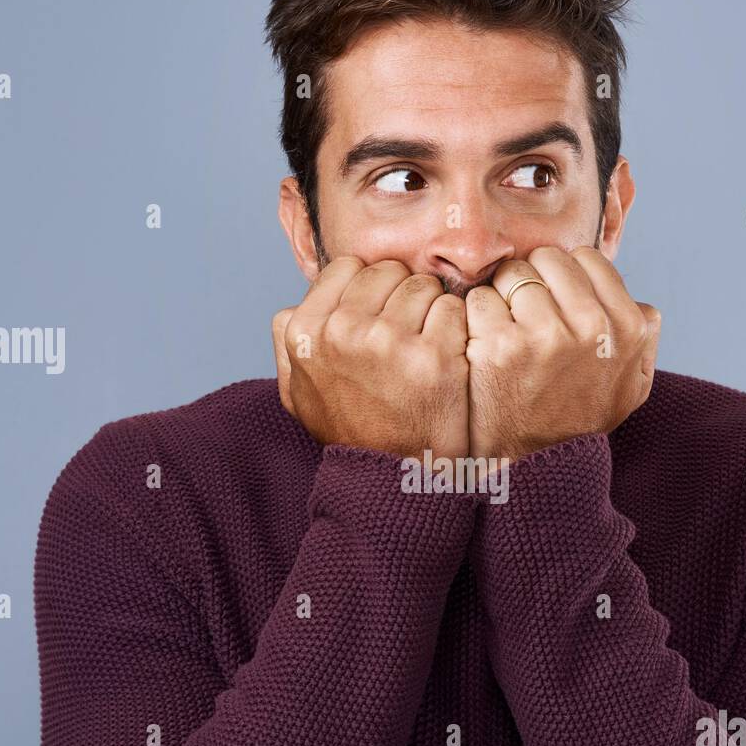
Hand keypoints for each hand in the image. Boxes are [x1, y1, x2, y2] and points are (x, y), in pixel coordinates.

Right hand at [271, 257, 469, 459]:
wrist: (392, 479)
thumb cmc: (349, 430)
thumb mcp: (297, 392)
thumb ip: (288, 344)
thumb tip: (291, 310)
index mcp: (306, 331)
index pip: (349, 267)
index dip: (370, 288)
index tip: (378, 316)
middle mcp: (343, 330)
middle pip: (389, 271)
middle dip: (402, 296)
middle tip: (407, 334)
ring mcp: (389, 342)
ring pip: (424, 286)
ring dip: (432, 311)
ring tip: (426, 347)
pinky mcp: (435, 356)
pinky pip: (454, 310)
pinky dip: (457, 329)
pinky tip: (448, 358)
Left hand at [464, 246, 660, 460]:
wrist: (535, 466)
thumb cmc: (581, 420)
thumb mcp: (632, 384)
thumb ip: (643, 339)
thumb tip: (638, 302)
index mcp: (626, 327)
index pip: (587, 259)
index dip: (565, 276)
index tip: (555, 301)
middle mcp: (590, 326)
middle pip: (547, 259)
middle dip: (533, 280)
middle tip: (526, 315)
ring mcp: (543, 335)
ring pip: (511, 274)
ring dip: (502, 297)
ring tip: (506, 331)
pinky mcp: (498, 346)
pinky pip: (478, 299)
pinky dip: (474, 318)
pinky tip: (483, 345)